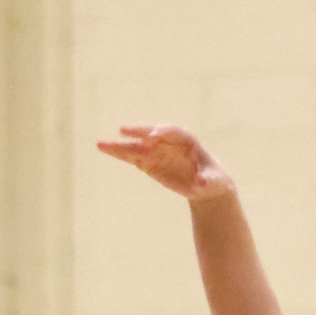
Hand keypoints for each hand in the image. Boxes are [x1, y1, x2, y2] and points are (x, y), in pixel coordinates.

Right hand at [97, 124, 234, 203]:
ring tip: (101, 144)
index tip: (154, 135)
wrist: (206, 184)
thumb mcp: (214, 181)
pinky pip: (132, 157)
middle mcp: (168, 142)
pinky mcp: (149, 162)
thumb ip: (207, 180)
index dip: (163, 132)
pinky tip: (105, 150)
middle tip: (123, 131)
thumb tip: (201, 182)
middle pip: (150, 134)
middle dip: (138, 132)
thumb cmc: (213, 179)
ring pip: (136, 146)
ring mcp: (157, 152)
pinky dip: (120, 154)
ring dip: (120, 145)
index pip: (173, 132)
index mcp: (187, 141)